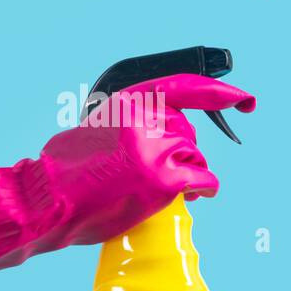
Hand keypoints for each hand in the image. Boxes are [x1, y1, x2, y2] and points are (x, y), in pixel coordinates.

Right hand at [37, 73, 255, 245]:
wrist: (49, 200)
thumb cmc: (62, 173)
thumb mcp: (92, 129)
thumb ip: (125, 126)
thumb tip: (147, 137)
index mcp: (127, 104)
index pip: (183, 90)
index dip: (218, 94)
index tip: (241, 100)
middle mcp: (145, 122)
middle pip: (185, 133)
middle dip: (178, 152)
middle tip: (162, 170)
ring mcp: (157, 151)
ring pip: (193, 157)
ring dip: (186, 172)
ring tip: (173, 188)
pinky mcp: (164, 180)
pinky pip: (202, 180)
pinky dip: (205, 187)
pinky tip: (199, 194)